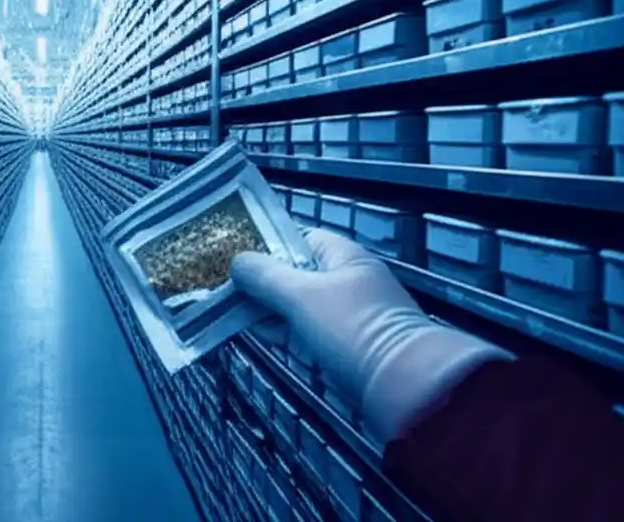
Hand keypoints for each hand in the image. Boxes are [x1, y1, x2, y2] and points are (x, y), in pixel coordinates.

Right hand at [230, 228, 510, 444]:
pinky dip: (279, 330)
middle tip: (220, 283)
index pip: (301, 238)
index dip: (268, 242)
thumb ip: (266, 277)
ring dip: (266, 307)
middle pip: (295, 273)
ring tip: (226, 307)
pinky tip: (252, 331)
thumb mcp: (302, 296)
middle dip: (261, 279)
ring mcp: (345, 317)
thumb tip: (236, 261)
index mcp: (345, 257)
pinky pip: (302, 332)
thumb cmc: (352, 327)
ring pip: (296, 305)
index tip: (234, 251)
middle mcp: (347, 282)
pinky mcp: (340, 348)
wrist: (403, 385)